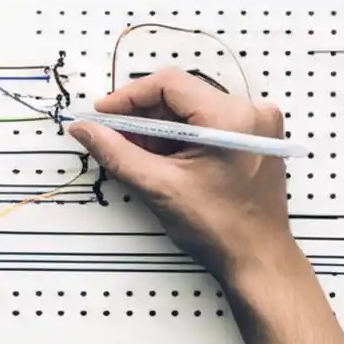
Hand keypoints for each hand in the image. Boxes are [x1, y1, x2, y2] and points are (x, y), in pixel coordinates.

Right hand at [67, 68, 296, 281]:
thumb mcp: (158, 187)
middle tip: (112, 138)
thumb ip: (115, 152)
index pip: (169, 83)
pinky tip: (162, 162)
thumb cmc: (219, 229)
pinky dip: (178, 138)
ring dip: (157, 129)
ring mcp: (255, 125)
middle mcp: (250, 112)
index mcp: (231, 118)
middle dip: (141, 117)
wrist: (259, 260)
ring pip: (189, 110)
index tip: (102, 115)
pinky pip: (204, 124)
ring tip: (138, 157)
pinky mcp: (253, 139)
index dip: (129, 97)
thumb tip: (84, 129)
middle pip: (178, 95)